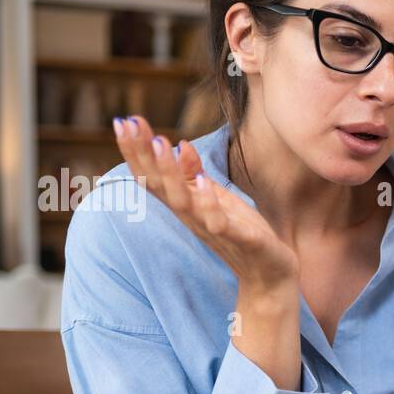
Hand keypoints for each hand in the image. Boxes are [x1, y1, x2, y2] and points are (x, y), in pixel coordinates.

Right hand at [113, 116, 303, 389]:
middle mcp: (192, 217)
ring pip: (184, 202)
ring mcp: (213, 229)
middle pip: (160, 185)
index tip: (123, 119)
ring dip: (171, 173)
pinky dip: (210, 204)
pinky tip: (204, 182)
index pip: (153, 176)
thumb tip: (180, 144)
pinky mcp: (240, 240)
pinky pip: (219, 223)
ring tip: (161, 142)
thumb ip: (195, 175)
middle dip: (144, 154)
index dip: (137, 151)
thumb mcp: (216, 198)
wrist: (269, 274)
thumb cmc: (240, 232)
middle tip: (130, 123)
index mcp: (185, 205)